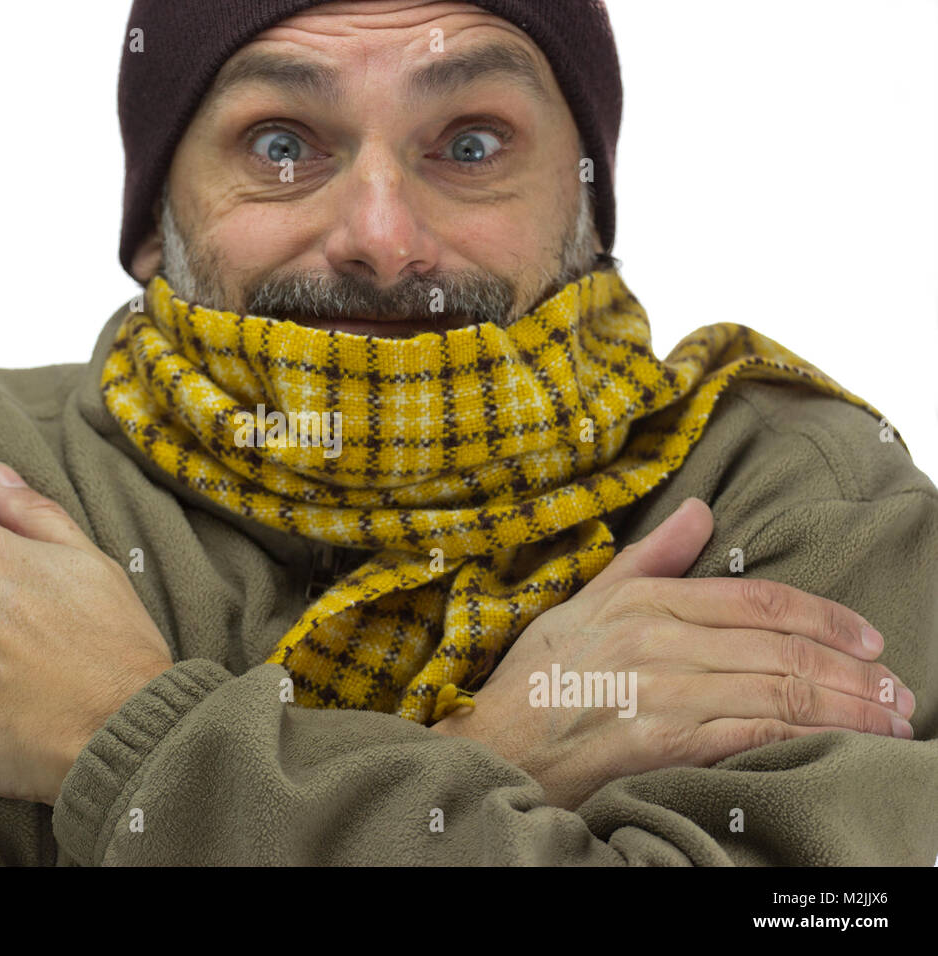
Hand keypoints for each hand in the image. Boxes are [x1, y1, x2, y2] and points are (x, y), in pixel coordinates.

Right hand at [431, 497, 916, 809]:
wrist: (491, 746)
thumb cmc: (534, 681)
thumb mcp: (582, 604)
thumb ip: (647, 559)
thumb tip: (700, 510)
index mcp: (643, 602)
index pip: (756, 600)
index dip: (823, 617)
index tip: (869, 638)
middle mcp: (657, 641)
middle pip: (781, 648)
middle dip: (853, 670)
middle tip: (897, 688)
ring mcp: (661, 691)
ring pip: (779, 691)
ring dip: (847, 707)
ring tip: (889, 720)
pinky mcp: (661, 743)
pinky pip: (751, 735)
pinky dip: (804, 738)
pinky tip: (837, 744)